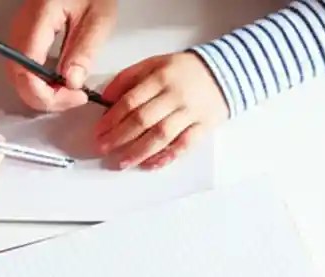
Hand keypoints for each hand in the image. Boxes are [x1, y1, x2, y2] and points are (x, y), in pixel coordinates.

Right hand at [7, 0, 115, 111]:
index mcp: (39, 19)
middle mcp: (22, 27)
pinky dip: (40, 82)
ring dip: (42, 92)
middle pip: (18, 78)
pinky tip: (59, 82)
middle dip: (44, 98)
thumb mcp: (98, 18)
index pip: (26, 71)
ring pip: (18, 76)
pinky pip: (24, 68)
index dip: (46, 94)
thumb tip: (71, 83)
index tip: (73, 97)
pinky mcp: (26, 36)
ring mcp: (20, 32)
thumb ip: (84, 51)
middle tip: (73, 97)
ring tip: (69, 92)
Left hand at [94, 52, 226, 169]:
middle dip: (119, 137)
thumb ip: (129, 77)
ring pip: (161, 135)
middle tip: (102, 148)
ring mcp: (191, 112)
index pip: (131, 101)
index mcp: (160, 77)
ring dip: (138, 151)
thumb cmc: (183, 71)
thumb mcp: (155, 64)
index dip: (111, 119)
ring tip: (121, 162)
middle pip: (142, 120)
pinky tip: (149, 165)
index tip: (98, 131)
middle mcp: (175, 95)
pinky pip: (184, 145)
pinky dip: (166, 156)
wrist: (227, 72)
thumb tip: (106, 97)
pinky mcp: (204, 126)